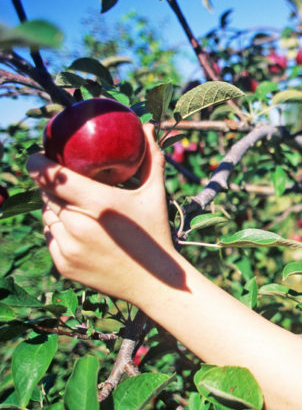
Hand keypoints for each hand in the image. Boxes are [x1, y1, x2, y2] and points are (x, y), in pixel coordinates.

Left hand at [26, 124, 187, 303]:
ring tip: (79, 211)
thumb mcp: (155, 194)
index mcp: (99, 203)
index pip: (52, 176)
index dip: (38, 164)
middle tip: (67, 185)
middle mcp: (79, 224)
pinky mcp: (63, 264)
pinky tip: (81, 234)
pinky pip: (50, 239)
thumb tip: (149, 127)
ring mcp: (68, 247)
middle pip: (48, 195)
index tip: (37, 158)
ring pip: (47, 217)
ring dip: (56, 210)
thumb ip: (151, 158)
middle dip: (53, 188)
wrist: (156, 282)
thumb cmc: (156, 233)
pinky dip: (59, 233)